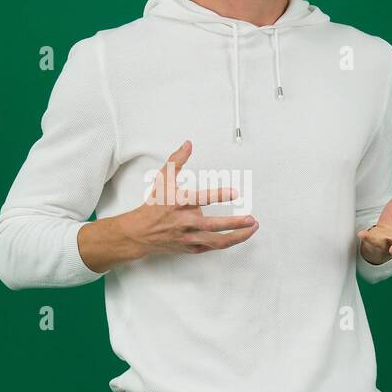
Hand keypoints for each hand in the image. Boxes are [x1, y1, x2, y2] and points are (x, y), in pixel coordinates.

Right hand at [119, 140, 258, 255]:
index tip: (235, 192)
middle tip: (251, 219)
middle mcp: (184, 222)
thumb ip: (177, 160)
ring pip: (216, 241)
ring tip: (251, 229)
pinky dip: (226, 243)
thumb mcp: (162, 179)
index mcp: (178, 203)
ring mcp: (188, 237)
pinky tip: (238, 236)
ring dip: (236, 236)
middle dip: (234, 223)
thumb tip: (188, 144)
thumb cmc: (153, 205)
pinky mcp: (190, 247)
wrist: (139, 233)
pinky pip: (211, 247)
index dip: (218, 195)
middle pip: (212, 225)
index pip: (200, 198)